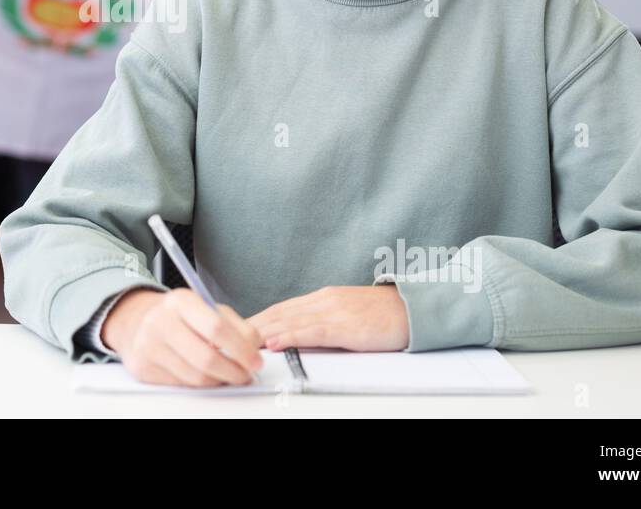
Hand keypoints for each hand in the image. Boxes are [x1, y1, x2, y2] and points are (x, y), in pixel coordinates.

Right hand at [102, 288, 263, 386]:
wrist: (138, 321)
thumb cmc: (180, 315)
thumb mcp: (206, 307)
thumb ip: (233, 324)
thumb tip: (253, 348)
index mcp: (180, 301)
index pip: (216, 328)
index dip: (241, 349)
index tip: (256, 361)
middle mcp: (160, 322)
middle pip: (206, 358)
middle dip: (234, 372)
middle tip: (246, 375)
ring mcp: (149, 347)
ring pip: (195, 377)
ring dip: (219, 380)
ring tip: (228, 374)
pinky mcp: (143, 369)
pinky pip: (182, 385)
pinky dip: (199, 383)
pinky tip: (205, 374)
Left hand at [248, 284, 409, 351]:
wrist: (413, 309)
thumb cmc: (382, 315)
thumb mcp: (347, 313)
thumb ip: (323, 320)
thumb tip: (299, 334)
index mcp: (322, 298)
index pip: (282, 308)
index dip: (258, 319)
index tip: (237, 328)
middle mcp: (324, 301)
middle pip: (280, 313)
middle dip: (253, 325)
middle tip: (227, 335)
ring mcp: (334, 311)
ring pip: (290, 320)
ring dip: (264, 331)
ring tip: (240, 340)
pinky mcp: (346, 326)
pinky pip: (312, 331)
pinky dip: (290, 336)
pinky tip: (275, 342)